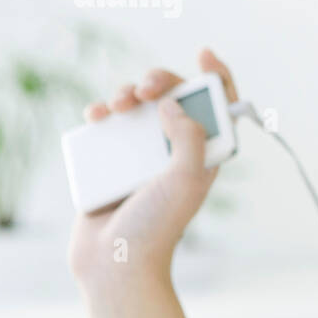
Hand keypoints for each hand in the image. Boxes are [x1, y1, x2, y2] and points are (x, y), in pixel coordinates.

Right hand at [67, 47, 239, 287]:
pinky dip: (103, 111)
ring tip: (118, 104)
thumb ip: (189, 137)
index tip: (204, 55)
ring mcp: (143, 153)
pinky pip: (110, 124)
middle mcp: (177, 149)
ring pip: (140, 106)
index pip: (220, 107)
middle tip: (147, 89)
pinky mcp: (111, 159)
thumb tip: (173, 104)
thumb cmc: (157, 226)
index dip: (217, 77)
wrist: (113, 263)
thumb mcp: (187, 178)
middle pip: (175, 97)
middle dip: (161, 81)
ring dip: (128, 92)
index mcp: (206, 153)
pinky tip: (98, 114)